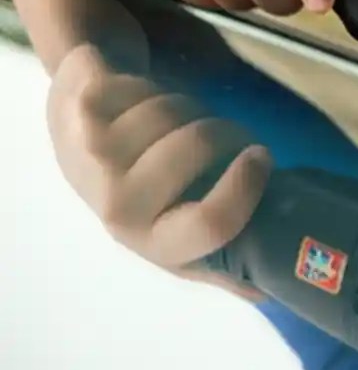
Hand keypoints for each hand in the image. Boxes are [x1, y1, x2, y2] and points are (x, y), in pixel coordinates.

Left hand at [46, 43, 274, 299]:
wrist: (81, 141)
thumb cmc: (149, 190)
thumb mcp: (184, 234)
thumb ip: (228, 260)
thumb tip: (266, 286)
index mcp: (158, 244)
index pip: (212, 223)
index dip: (247, 184)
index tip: (262, 158)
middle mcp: (121, 209)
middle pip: (200, 145)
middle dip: (225, 130)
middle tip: (225, 136)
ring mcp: (95, 160)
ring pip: (170, 110)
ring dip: (187, 105)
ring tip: (181, 119)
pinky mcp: (79, 114)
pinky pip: (137, 86)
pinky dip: (147, 83)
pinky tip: (140, 99)